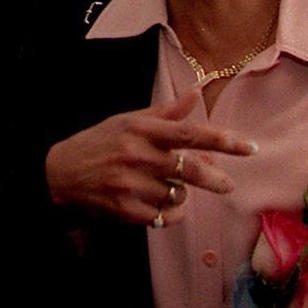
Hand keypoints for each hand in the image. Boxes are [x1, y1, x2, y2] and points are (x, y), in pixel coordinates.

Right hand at [44, 89, 256, 227]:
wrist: (58, 174)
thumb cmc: (97, 143)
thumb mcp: (127, 121)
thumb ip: (165, 112)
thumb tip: (196, 91)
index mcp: (140, 130)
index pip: (189, 133)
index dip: (223, 140)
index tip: (249, 146)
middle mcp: (137, 155)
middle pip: (191, 169)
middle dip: (215, 179)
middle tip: (226, 184)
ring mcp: (132, 185)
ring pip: (179, 194)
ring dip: (180, 193)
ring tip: (165, 187)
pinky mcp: (127, 211)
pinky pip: (166, 217)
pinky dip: (170, 213)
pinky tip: (158, 204)